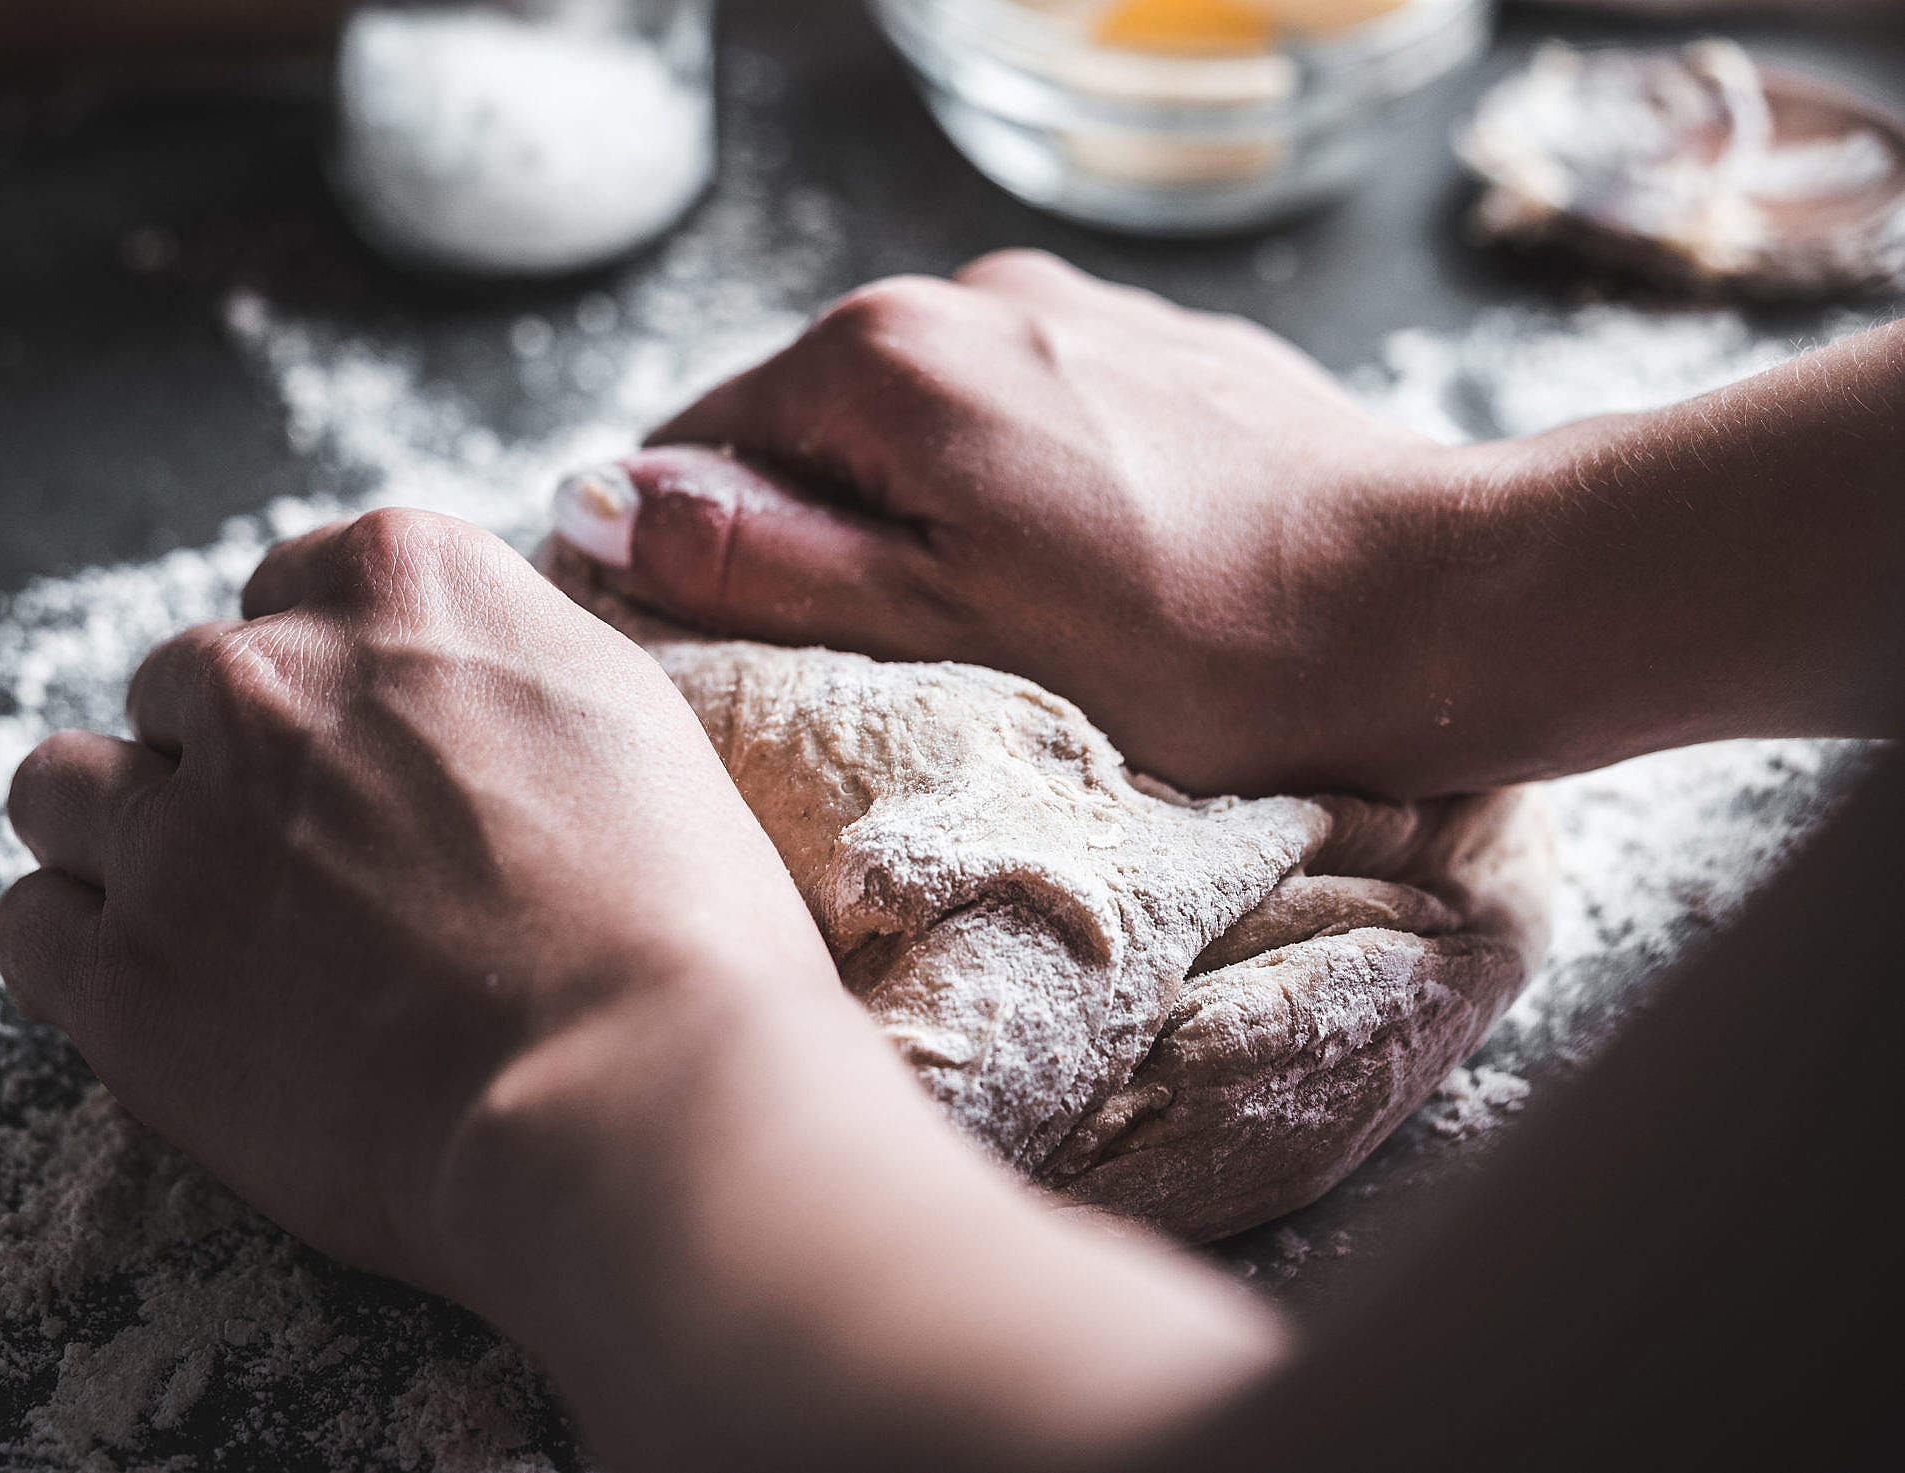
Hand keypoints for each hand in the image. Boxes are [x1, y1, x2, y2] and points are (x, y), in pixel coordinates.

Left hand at [0, 508, 835, 1292]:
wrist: (637, 1090)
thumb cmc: (680, 919)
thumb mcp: (623, 709)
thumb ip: (497, 657)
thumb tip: (437, 679)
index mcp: (396, 581)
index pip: (289, 590)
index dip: (326, 686)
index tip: (364, 760)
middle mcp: (263, 675)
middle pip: (180, 685)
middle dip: (230, 762)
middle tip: (314, 865)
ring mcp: (177, 822)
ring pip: (62, 786)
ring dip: (125, 838)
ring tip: (214, 925)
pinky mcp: (120, 974)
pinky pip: (31, 926)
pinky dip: (85, 956)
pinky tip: (176, 1000)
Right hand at [556, 249, 1463, 798]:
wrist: (1430, 602)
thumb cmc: (1190, 645)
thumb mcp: (931, 624)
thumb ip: (755, 555)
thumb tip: (604, 499)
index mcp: (887, 356)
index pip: (702, 438)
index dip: (688, 545)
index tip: (722, 646)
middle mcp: (971, 296)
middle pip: (811, 421)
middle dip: (813, 529)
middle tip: (875, 660)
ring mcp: (1072, 308)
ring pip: (923, 419)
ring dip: (916, 510)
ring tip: (992, 624)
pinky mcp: (1152, 344)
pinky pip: (1026, 412)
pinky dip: (1011, 485)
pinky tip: (1079, 569)